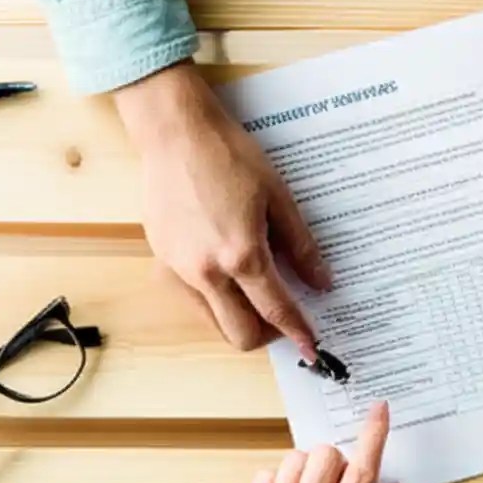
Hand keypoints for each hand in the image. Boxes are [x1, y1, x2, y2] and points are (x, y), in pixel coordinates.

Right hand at [114, 63, 330, 355]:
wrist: (175, 134)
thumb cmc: (228, 156)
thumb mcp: (278, 196)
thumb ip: (301, 246)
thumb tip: (321, 282)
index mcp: (242, 254)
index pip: (276, 310)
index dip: (298, 332)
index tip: (311, 348)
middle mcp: (207, 272)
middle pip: (241, 334)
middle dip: (268, 335)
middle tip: (284, 316)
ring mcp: (179, 271)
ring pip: (214, 323)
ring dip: (239, 319)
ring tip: (256, 293)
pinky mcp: (161, 262)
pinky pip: (193, 302)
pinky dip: (215, 301)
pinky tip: (226, 274)